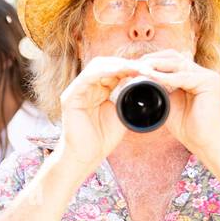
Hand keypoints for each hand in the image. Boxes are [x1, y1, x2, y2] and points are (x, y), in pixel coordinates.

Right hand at [56, 55, 142, 171]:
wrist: (87, 156)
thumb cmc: (102, 139)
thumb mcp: (122, 113)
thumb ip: (129, 98)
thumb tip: (146, 84)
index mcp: (98, 91)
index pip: (114, 71)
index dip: (131, 68)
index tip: (149, 70)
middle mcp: (87, 88)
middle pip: (106, 64)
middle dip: (126, 64)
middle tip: (144, 67)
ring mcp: (77, 91)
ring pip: (97, 66)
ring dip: (117, 65)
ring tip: (134, 68)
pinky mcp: (70, 96)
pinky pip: (87, 77)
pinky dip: (103, 72)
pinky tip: (118, 72)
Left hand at [133, 49, 219, 155]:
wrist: (202, 141)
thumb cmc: (185, 126)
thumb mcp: (166, 103)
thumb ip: (158, 89)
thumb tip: (140, 78)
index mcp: (192, 75)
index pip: (170, 60)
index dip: (152, 61)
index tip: (132, 66)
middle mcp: (200, 72)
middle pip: (174, 57)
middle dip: (153, 59)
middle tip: (133, 65)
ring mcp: (206, 75)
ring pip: (178, 63)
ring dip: (157, 65)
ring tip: (140, 68)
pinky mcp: (209, 81)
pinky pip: (183, 77)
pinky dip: (166, 77)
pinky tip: (152, 77)